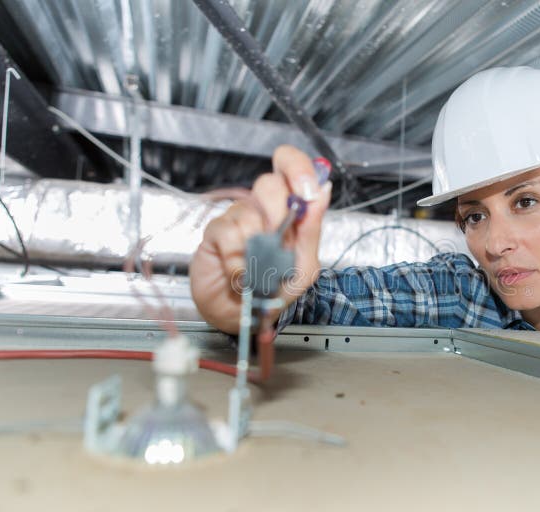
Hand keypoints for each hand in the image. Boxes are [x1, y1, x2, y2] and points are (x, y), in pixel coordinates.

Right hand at [189, 145, 331, 333]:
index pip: (293, 167)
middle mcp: (263, 208)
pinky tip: (239, 274)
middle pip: (270, 183)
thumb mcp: (303, 266)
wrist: (242, 317)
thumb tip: (324, 190)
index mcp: (290, 211)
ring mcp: (238, 217)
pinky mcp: (215, 231)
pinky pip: (228, 233)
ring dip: (257, 250)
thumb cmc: (274, 290)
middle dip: (280, 214)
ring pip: (249, 211)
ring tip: (257, 271)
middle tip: (278, 243)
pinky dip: (237, 260)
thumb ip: (312, 230)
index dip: (299, 170)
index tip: (306, 192)